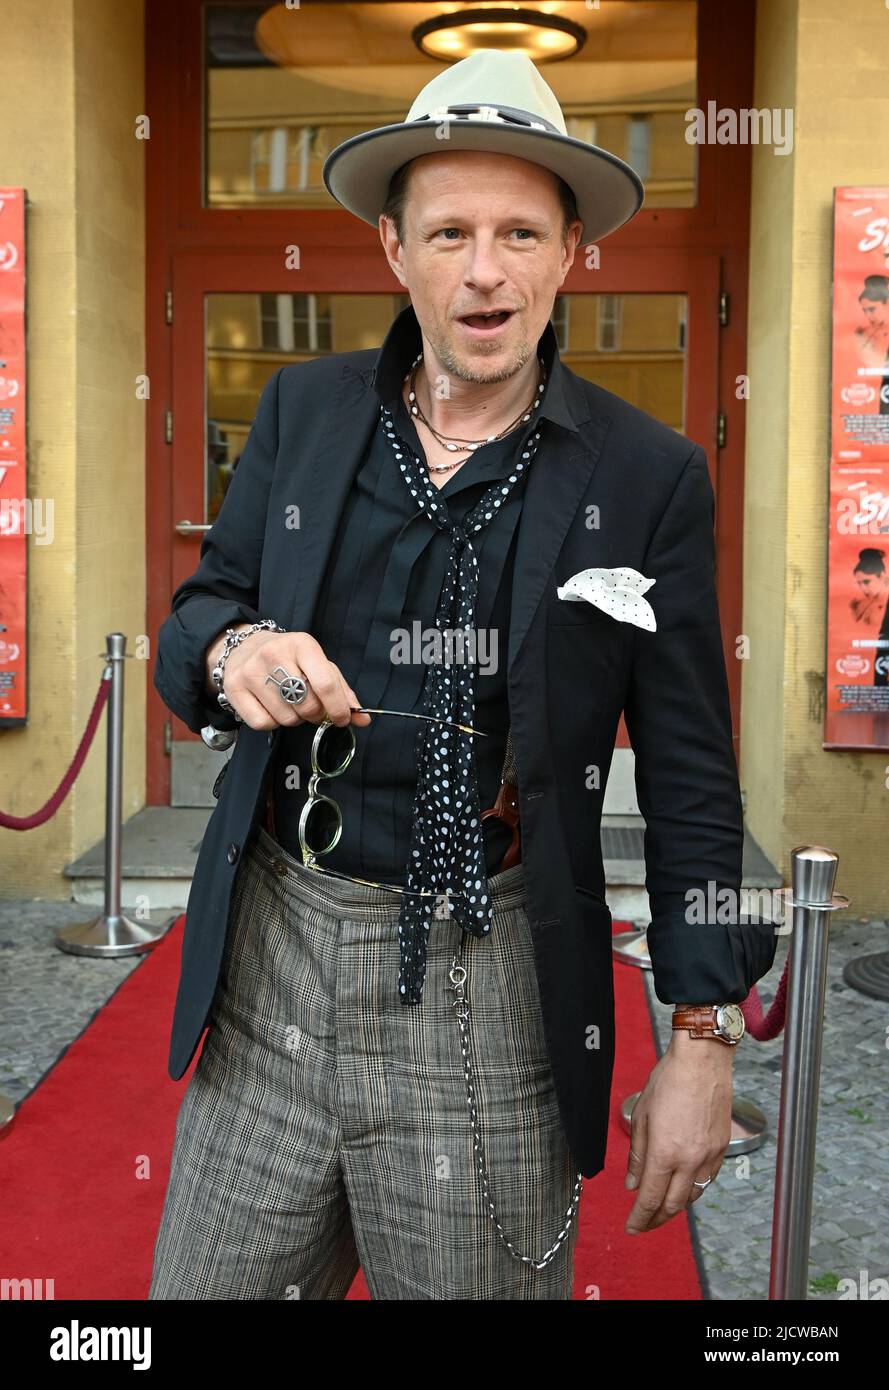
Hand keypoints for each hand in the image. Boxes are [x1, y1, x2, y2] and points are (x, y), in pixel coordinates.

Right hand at [210, 628, 371, 732]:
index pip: (326, 683)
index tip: (342, 719)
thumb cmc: (288, 658)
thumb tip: (362, 717)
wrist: (244, 648)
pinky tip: (271, 707)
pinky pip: (263, 724)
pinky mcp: (234, 689)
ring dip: (294, 718)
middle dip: (315, 714)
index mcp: (301, 644)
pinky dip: (272, 723)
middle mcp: (274, 655)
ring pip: (286, 718)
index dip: (338, 708)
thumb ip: (341, 690)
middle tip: (311, 707)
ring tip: (289, 703)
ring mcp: (251, 672)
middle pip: (307, 705)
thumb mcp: (317, 663)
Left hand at [624, 1033, 732, 1234]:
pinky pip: (707, 1180)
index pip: (649, 1198)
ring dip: (675, 1207)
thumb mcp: (642, 1116)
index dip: (639, 1218)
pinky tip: (684, 1186)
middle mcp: (689, 1160)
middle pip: (672, 1205)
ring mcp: (709, 1156)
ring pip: (692, 1196)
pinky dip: (693, 1189)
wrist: (702, 1061)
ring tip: (661, 1207)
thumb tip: (633, 1184)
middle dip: (656, 1220)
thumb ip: (637, 1155)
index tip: (631, 1227)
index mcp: (664, 1152)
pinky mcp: (722, 1148)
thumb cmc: (669, 1081)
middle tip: (644, 1223)